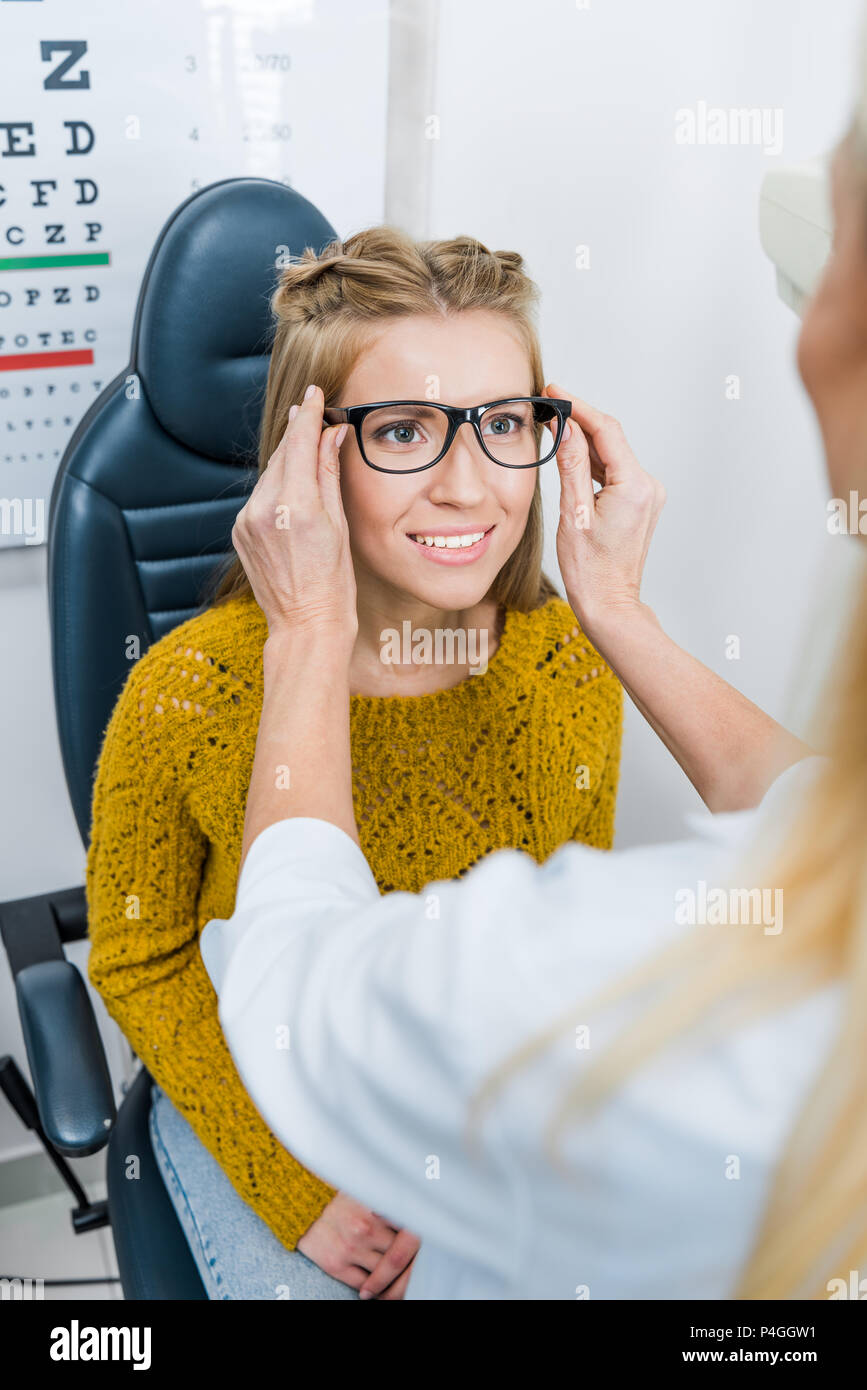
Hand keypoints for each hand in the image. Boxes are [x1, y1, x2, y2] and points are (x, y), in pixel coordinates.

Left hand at [231, 384, 356, 642]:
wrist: (304, 625)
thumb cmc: (333, 585)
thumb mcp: (340, 526)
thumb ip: (329, 475)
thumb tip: (331, 435)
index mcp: (295, 505)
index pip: (300, 443)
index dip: (309, 415)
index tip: (315, 394)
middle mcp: (264, 509)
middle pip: (282, 455)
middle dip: (298, 432)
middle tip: (312, 410)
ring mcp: (247, 521)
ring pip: (269, 475)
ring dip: (287, 459)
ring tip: (305, 446)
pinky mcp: (240, 533)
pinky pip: (259, 498)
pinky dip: (275, 486)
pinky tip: (291, 487)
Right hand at [296, 1191, 419, 1296]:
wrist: (299, 1202)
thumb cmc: (339, 1195)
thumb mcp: (368, 1190)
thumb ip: (392, 1202)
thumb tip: (420, 1213)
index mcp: (378, 1206)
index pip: (410, 1233)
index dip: (419, 1244)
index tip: (424, 1248)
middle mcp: (367, 1228)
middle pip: (400, 1255)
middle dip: (408, 1263)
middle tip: (415, 1268)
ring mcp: (351, 1248)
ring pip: (383, 1273)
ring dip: (391, 1278)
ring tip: (397, 1278)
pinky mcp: (336, 1265)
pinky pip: (363, 1285)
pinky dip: (373, 1288)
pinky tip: (378, 1285)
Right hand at [543, 382, 665, 643]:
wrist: (609, 604)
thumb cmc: (591, 570)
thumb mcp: (573, 513)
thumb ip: (571, 465)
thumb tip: (564, 428)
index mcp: (635, 486)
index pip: (606, 431)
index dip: (579, 407)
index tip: (556, 391)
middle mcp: (648, 486)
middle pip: (611, 439)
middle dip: (580, 422)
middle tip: (549, 406)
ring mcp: (647, 495)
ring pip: (612, 455)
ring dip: (584, 442)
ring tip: (554, 429)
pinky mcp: (640, 503)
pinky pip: (615, 472)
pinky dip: (593, 463)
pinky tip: (571, 458)